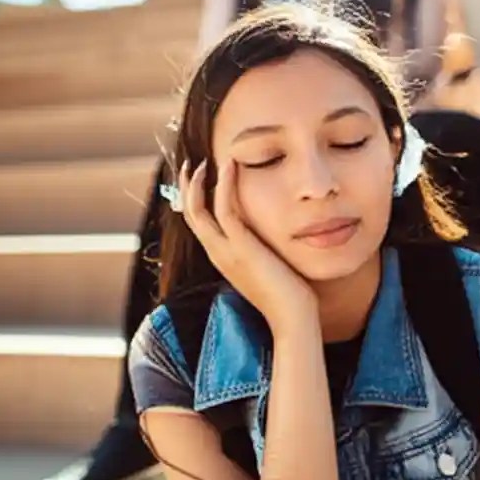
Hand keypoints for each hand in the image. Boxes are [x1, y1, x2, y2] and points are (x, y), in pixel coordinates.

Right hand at [178, 158, 317, 331]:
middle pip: (189, 214)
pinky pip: (225, 208)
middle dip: (187, 187)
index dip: (194, 200)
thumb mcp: (268, 266)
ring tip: (204, 161)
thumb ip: (261, 248)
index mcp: (222, 257)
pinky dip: (225, 184)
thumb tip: (270, 233)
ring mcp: (226, 251)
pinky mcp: (241, 247)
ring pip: (197, 210)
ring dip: (198, 182)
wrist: (292, 318)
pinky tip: (231, 165)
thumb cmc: (288, 295)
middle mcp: (217, 253)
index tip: (200, 177)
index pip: (198, 224)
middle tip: (191, 164)